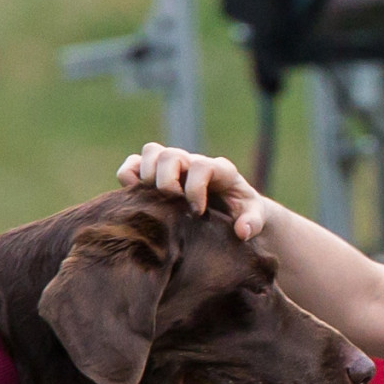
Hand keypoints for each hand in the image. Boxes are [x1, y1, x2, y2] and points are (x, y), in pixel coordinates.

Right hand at [120, 142, 269, 244]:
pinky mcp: (156, 174)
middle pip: (171, 154)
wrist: (233, 210)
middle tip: (173, 204)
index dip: (195, 188)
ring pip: (151, 152)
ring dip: (147, 175)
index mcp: (220, 170)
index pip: (201, 165)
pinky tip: (135, 197)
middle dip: (167, 181)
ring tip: (155, 200)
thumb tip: (242, 231)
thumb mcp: (255, 217)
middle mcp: (194, 162)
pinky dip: (128, 175)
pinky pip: (133, 163)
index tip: (198, 212)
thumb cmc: (243, 212)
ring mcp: (174, 166)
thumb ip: (253, 222)